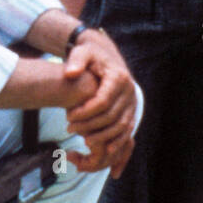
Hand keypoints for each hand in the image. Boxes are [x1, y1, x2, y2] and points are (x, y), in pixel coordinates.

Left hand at [62, 31, 136, 177]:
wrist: (106, 56)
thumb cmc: (91, 55)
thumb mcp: (82, 52)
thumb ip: (76, 60)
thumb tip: (70, 73)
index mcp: (118, 78)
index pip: (102, 102)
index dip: (85, 112)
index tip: (68, 116)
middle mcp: (130, 91)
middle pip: (111, 117)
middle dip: (90, 126)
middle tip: (69, 128)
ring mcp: (133, 103)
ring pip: (121, 126)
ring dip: (102, 137)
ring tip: (82, 140)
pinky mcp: (132, 111)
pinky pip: (128, 130)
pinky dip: (118, 141)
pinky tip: (106, 150)